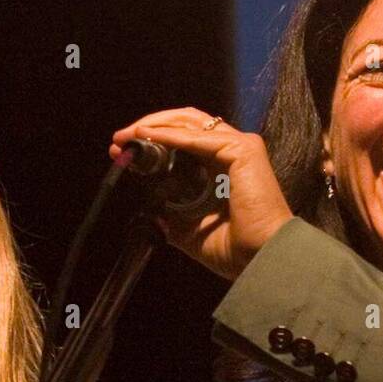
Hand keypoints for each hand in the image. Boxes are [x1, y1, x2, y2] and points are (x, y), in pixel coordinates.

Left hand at [110, 108, 292, 280]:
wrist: (260, 259)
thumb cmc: (238, 249)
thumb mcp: (192, 230)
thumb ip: (173, 217)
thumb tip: (150, 212)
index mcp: (223, 167)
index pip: (185, 139)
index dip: (154, 140)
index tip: (125, 151)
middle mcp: (232, 151)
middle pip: (186, 123)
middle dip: (150, 126)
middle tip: (121, 139)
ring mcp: (239, 147)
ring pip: (191, 122)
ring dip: (156, 126)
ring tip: (130, 136)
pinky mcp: (243, 150)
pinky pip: (199, 137)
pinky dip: (171, 135)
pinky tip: (149, 137)